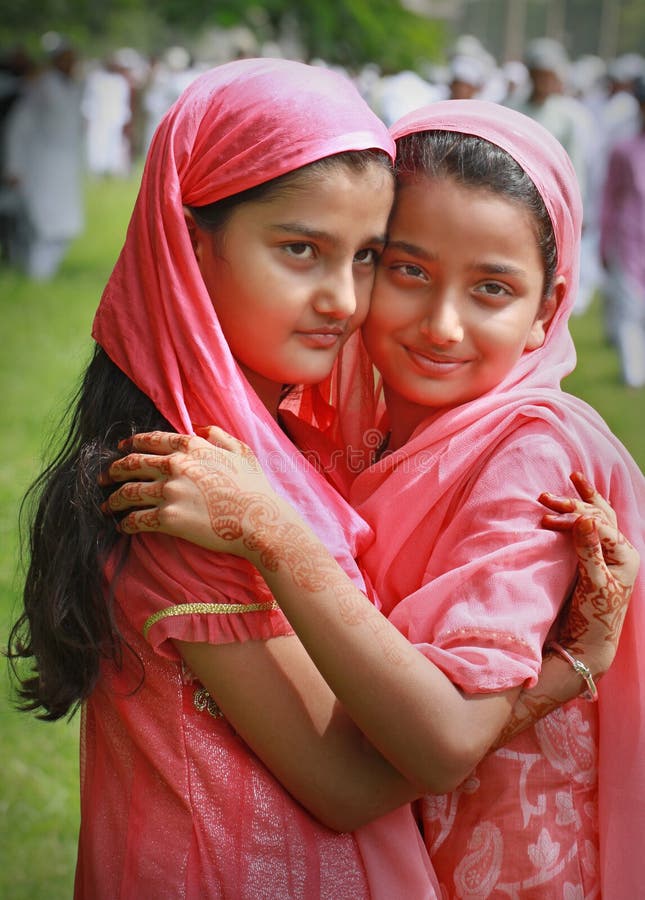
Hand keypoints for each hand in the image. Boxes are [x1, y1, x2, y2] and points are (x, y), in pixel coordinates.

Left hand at [100, 426, 288, 559]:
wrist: (259, 519)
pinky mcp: (168, 517)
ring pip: (129, 492)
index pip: (151, 440)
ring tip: (107, 506)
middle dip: (113, 471)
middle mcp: (175, 465)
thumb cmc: (255, 487)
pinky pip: (137, 519)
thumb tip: (201, 428)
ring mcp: (170, 491)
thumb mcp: (242, 452)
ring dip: (114, 500)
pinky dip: (126, 523)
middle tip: (103, 478)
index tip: (121, 449)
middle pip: (133, 464)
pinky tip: (122, 527)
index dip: (132, 444)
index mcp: (191, 447)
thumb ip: (219, 436)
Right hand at [539, 472, 639, 677]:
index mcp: (624, 555)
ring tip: (571, 480)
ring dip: (580, 500)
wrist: (588, 642)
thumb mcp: (592, 584)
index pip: (598, 525)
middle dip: (572, 504)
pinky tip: (577, 500)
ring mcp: (607, 554)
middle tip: (544, 497)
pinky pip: (590, 528)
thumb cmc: (593, 616)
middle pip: (597, 516)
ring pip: (597, 517)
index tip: (546, 519)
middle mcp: (619, 551)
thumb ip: (588, 550)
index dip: (572, 518)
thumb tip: (584, 518)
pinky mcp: (594, 559)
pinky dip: (581, 512)